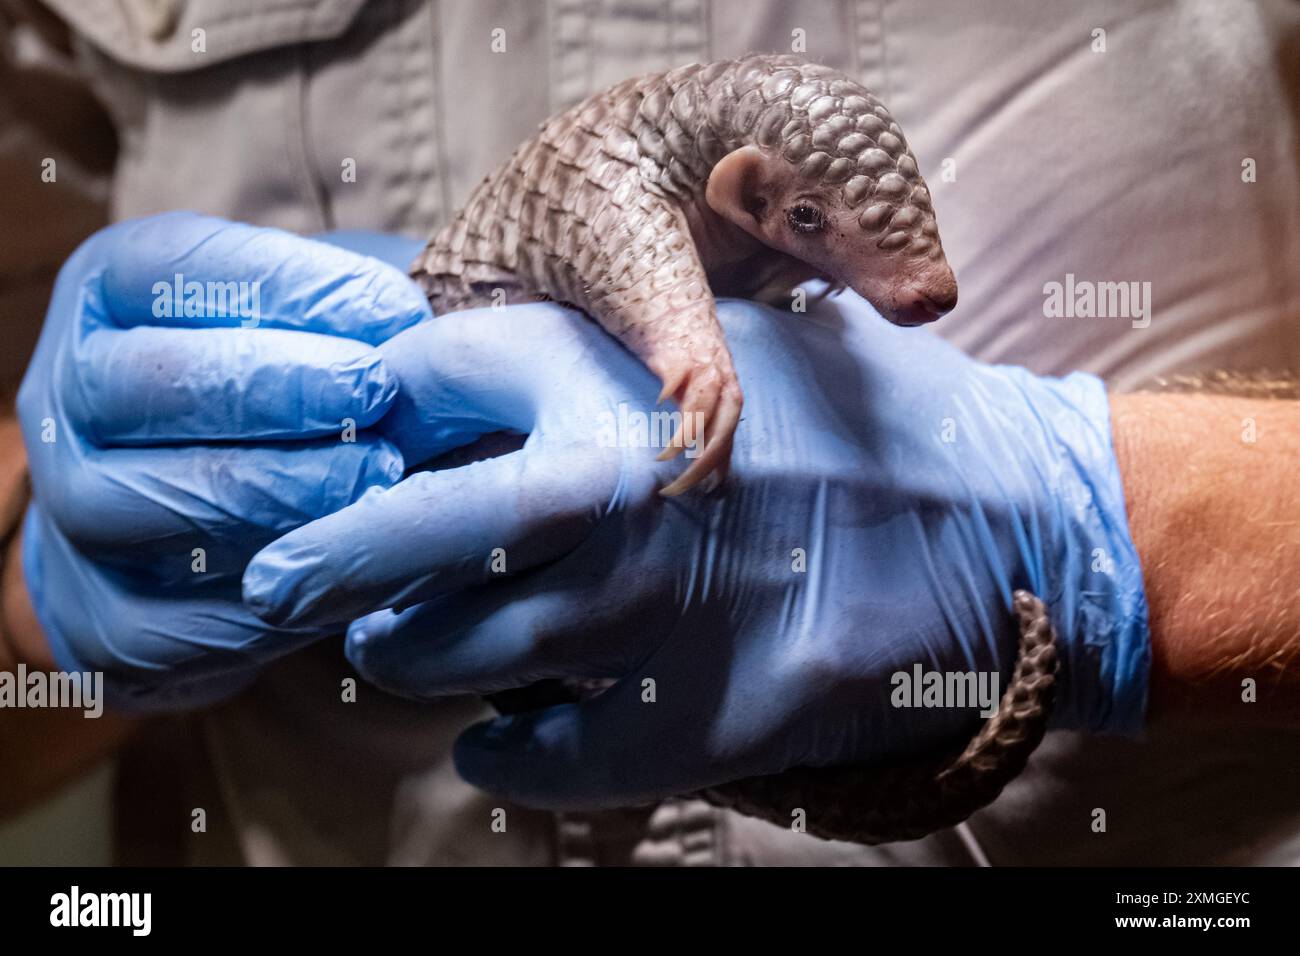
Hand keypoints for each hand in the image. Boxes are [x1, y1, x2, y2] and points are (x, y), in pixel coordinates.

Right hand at [18, 212, 430, 708]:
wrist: (215, 516)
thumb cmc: (297, 387)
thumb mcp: (324, 314)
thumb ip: (366, 303)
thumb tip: (436, 319)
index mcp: (108, 295)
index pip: (173, 269)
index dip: (288, 285)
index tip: (396, 309)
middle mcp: (63, 397)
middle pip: (155, 384)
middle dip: (280, 389)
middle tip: (380, 399)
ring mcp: (68, 513)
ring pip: (160, 501)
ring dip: (282, 495)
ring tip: (381, 483)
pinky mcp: (98, 619)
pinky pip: (173, 618)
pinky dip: (269, 598)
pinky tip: (352, 573)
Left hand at [243, 296, 1148, 808]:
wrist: (1018, 520)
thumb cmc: (876, 425)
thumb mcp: (741, 346)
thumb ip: (619, 365)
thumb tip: (488, 404)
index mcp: (629, 376)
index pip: (431, 377)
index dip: (383, 410)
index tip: (364, 442)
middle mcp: (626, 486)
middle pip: (412, 526)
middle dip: (332, 555)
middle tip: (292, 578)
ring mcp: (661, 610)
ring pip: (464, 649)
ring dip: (412, 654)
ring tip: (397, 651)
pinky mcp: (709, 714)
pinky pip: (559, 758)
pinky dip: (509, 758)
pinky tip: (496, 744)